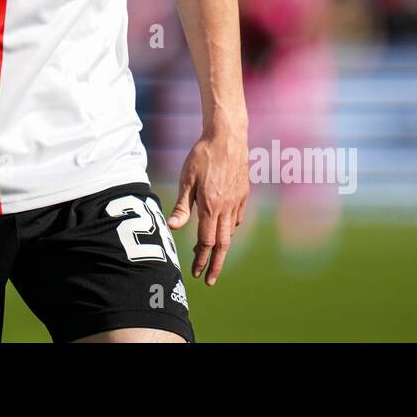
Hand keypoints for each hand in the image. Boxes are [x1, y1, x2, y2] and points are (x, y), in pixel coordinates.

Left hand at [166, 126, 249, 285]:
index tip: (196, 273)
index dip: (200, 259)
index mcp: (211, 206)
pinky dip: (230, 228)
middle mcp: (226, 208)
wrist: (227, 137)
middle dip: (215, 264)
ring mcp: (237, 201)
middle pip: (222, 244)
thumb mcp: (187, 179)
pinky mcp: (243, 193)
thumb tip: (172, 228)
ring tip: (212, 255)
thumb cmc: (202, 156)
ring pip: (231, 232)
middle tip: (209, 279)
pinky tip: (223, 228)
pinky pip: (237, 217)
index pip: (206, 241)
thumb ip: (182, 206)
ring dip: (222, 247)